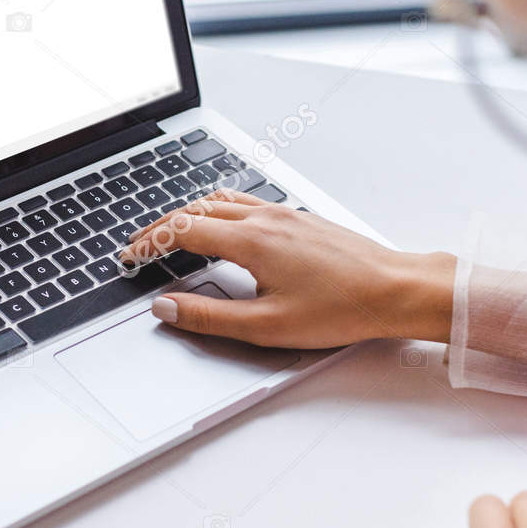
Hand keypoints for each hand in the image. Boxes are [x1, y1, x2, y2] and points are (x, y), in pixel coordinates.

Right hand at [118, 188, 455, 348]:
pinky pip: (247, 203)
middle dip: (161, 226)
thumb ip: (209, 317)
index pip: (182, 231)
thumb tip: (167, 307)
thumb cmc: (342, 309)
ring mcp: (285, 214)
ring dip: (190, 213)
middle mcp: (265, 218)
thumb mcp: (266, 326)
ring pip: (222, 200)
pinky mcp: (301, 218)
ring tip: (174, 233)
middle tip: (141, 246)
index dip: (149, 242)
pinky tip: (225, 229)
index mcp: (251, 241)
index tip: (129, 256)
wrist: (396, 289)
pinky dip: (220, 211)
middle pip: (196, 209)